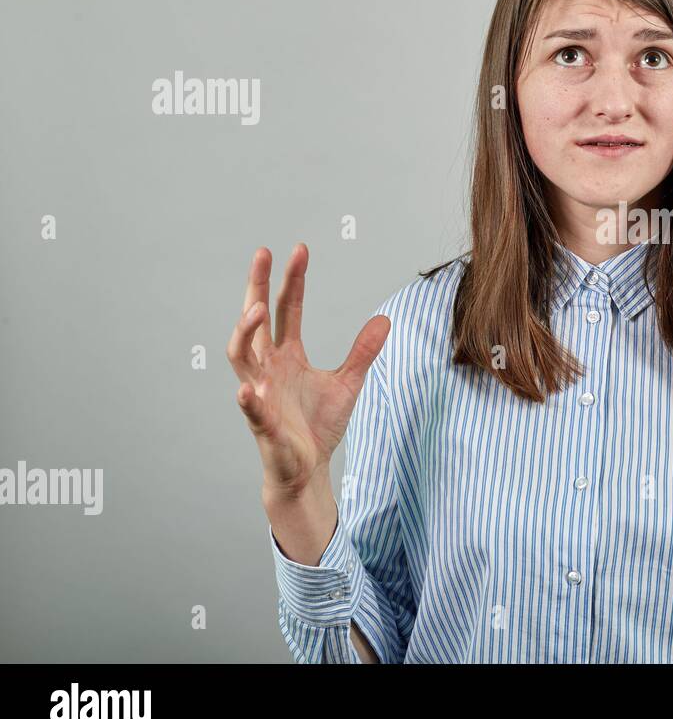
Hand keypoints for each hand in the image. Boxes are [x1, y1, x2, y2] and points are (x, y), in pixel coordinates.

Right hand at [227, 243, 390, 502]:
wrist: (306, 468)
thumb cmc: (317, 425)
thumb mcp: (348, 382)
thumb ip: (363, 351)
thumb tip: (384, 319)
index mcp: (286, 356)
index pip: (287, 309)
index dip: (292, 280)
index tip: (299, 249)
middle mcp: (268, 368)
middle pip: (256, 320)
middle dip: (258, 287)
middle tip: (263, 253)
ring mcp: (260, 393)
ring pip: (243, 357)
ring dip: (246, 333)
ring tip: (258, 309)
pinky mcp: (263, 424)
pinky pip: (250, 409)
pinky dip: (248, 399)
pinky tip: (247, 388)